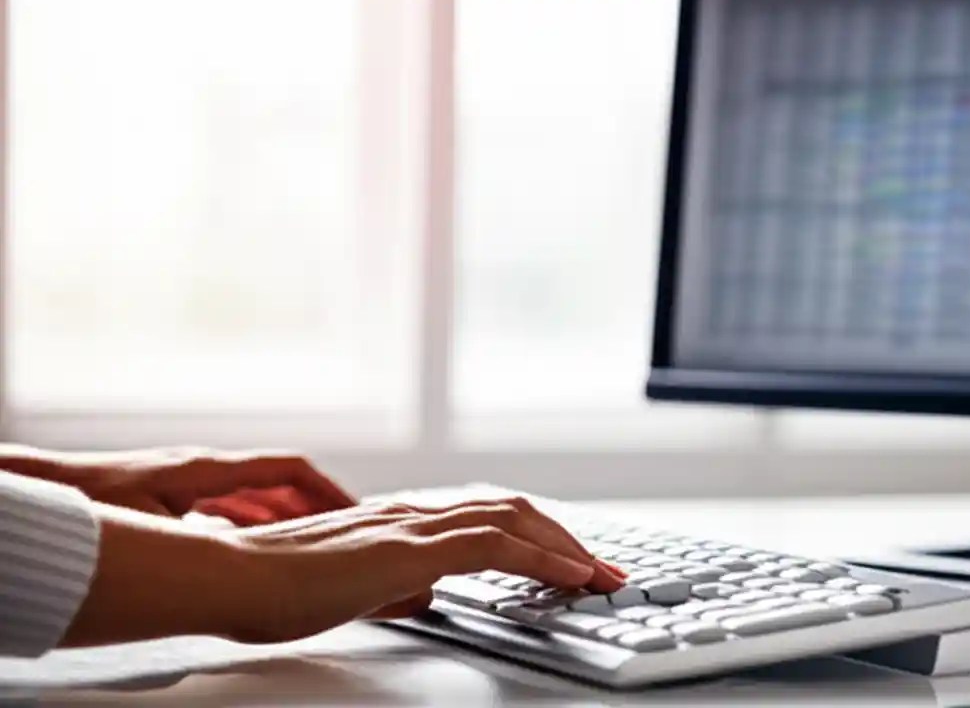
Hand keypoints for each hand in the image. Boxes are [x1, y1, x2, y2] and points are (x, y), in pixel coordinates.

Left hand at [73, 448, 355, 523]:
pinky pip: (231, 504)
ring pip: (256, 494)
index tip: (354, 509)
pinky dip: (256, 520)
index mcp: (210, 470)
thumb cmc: (94, 504)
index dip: (326, 488)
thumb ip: (206, 532)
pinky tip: (261, 542)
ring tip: (315, 538)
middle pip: (278, 482)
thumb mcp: (156, 524)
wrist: (51, 486)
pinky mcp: (176, 492)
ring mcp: (193, 479)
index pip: (287, 469)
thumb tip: (251, 551)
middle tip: (348, 528)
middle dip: (316, 504)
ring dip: (287, 513)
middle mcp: (207, 470)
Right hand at [222, 495, 626, 642]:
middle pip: (513, 511)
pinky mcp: (411, 549)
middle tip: (604, 571)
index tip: (570, 566)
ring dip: (567, 548)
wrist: (231, 579)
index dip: (535, 538)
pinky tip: (568, 578)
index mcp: (402, 521)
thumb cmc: (274, 587)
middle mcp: (415, 513)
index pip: (486, 518)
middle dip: (566, 540)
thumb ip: (392, 585)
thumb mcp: (350, 589)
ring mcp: (414, 525)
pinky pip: (495, 545)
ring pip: (514, 521)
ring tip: (601, 577)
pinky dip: (543, 559)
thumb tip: (425, 593)